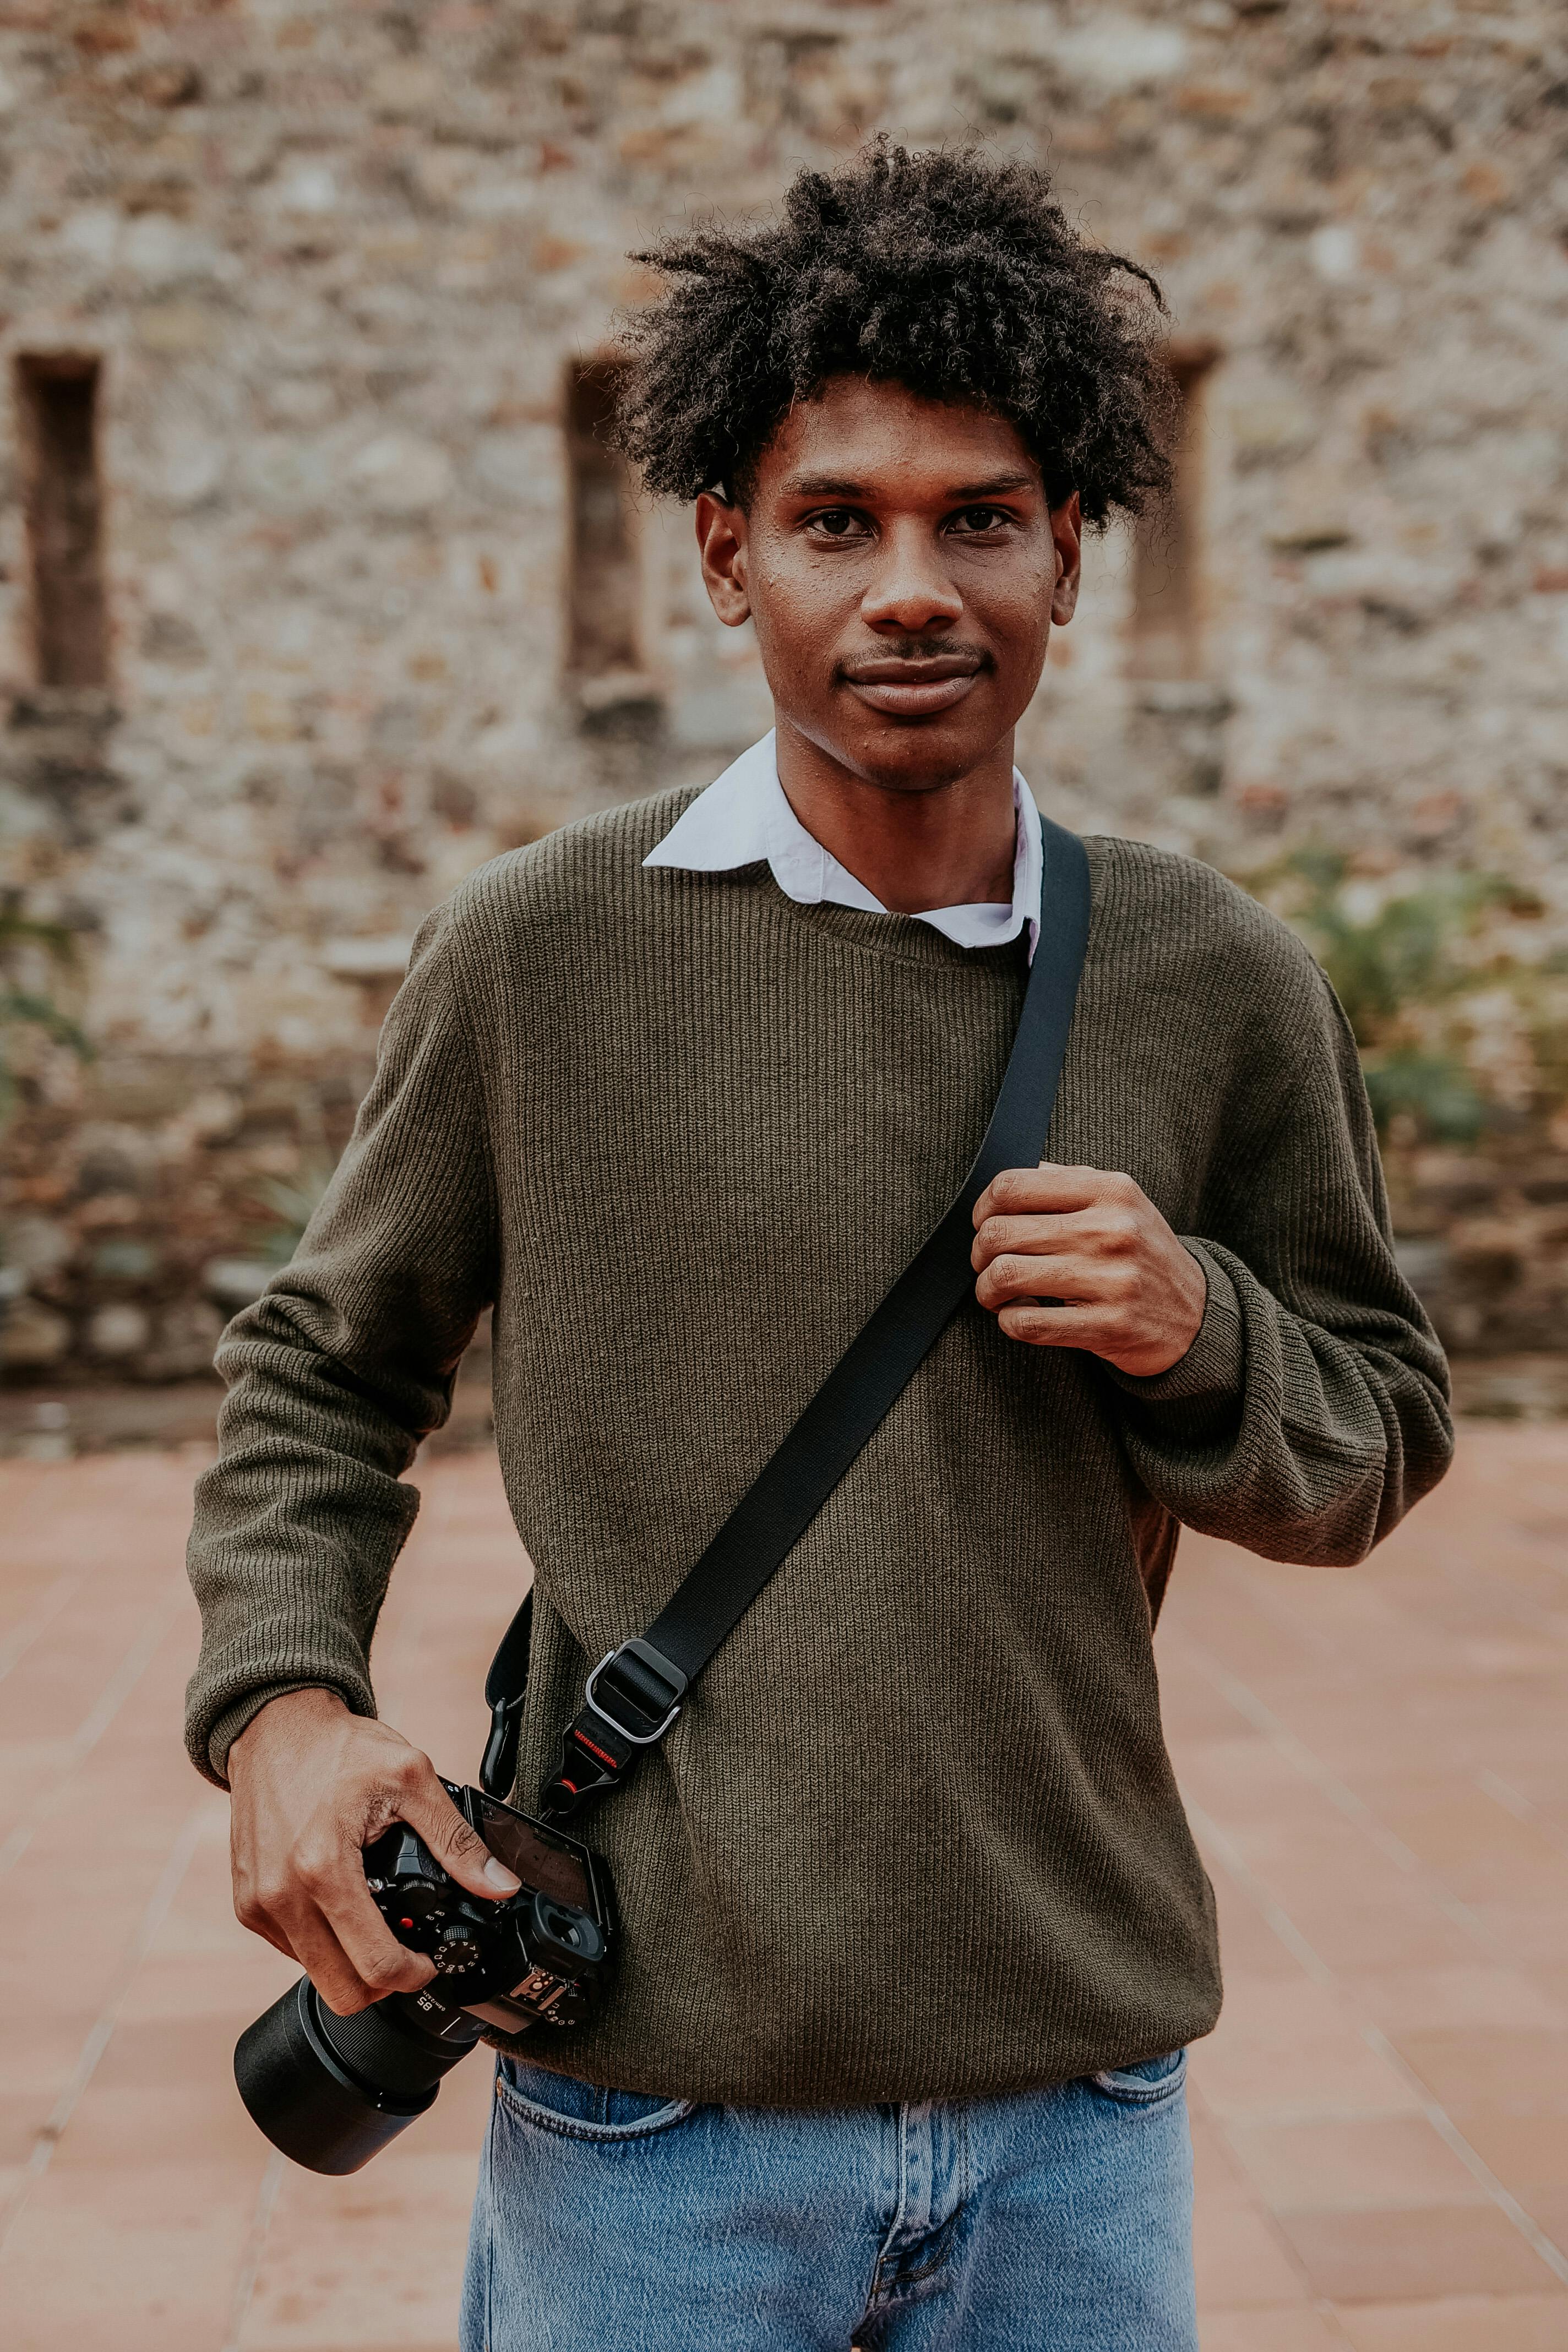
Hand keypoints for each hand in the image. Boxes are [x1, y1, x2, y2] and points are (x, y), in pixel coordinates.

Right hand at [227, 1687, 521, 2016]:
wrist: (275, 1726)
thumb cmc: (339, 1748)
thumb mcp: (412, 1779)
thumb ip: (457, 1839)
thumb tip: (499, 1885)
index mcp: (324, 1868)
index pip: (375, 1965)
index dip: (414, 1974)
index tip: (429, 1960)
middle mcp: (282, 1896)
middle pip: (342, 1990)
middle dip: (384, 1982)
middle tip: (406, 1951)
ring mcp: (258, 1905)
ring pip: (314, 1976)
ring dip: (350, 1963)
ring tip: (375, 1919)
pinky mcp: (246, 1904)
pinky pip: (291, 1951)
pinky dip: (322, 1942)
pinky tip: (341, 1904)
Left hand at [971, 1163, 1206, 1377]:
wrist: (1194, 1314)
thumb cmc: (1140, 1252)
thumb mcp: (1119, 1202)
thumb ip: (1065, 1181)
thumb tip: (1004, 1183)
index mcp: (1110, 1189)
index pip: (1012, 1186)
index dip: (982, 1208)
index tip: (983, 1224)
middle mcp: (1112, 1230)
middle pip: (1000, 1233)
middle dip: (979, 1253)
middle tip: (986, 1264)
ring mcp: (1112, 1280)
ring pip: (1005, 1276)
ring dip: (987, 1290)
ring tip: (997, 1293)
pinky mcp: (1109, 1326)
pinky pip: (1027, 1323)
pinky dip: (1009, 1320)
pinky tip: (1021, 1314)